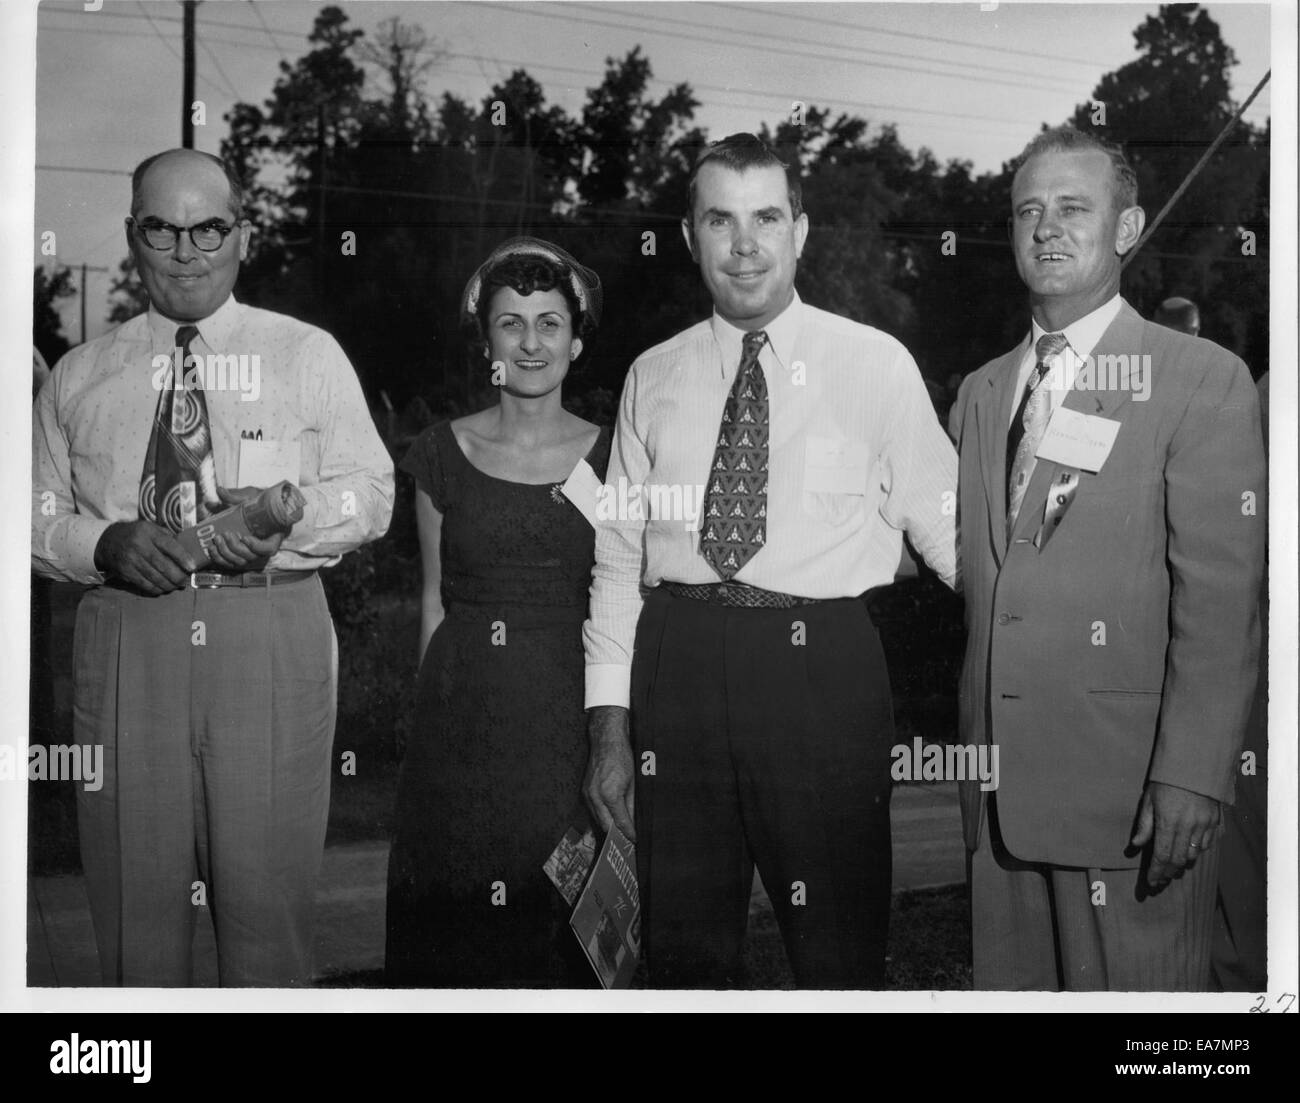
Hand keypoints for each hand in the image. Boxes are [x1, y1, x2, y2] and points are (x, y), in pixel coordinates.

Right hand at [93, 521, 195, 594]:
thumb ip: (168, 537)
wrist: (107, 541)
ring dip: (169, 585)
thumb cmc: (137, 534)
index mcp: (148, 532)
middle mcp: (139, 545)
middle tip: (185, 581)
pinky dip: (156, 589)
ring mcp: (131, 560)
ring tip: (177, 586)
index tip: (192, 567)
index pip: (168, 545)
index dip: (182, 557)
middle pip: (162, 565)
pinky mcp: (125, 572)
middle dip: (177, 576)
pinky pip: (144, 584)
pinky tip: (163, 589)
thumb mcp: (151, 528)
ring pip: (154, 577)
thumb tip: (188, 551)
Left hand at [205, 486, 283, 571]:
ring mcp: (249, 554)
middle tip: (225, 534)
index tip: (245, 537)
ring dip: (225, 553)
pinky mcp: (237, 555)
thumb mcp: (250, 498)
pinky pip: (230, 563)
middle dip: (235, 548)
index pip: (269, 549)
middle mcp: (261, 549)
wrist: (254, 511)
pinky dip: (220, 558)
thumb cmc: (258, 505)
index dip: (257, 547)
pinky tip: (212, 549)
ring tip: (216, 540)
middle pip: (250, 556)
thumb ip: (236, 496)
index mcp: (271, 536)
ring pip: (239, 562)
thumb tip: (220, 490)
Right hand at [584, 705, 635, 841]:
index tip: (634, 839)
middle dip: (616, 835)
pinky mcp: (584, 791)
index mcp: (610, 795)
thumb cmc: (622, 758)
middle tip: (627, 842)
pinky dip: (602, 816)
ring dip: (608, 827)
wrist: (606, 741)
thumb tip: (633, 822)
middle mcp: (595, 797)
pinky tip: (610, 819)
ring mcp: (587, 794)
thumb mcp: (633, 783)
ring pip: (597, 819)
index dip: (628, 833)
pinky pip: (593, 810)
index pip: (620, 822)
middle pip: (605, 826)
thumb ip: (632, 805)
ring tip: (620, 833)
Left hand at [1130, 780, 1221, 891]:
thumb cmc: (1166, 780)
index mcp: (1168, 822)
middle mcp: (1188, 827)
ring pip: (1194, 855)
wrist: (1196, 765)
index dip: (1156, 872)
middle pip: (1179, 860)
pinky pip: (1206, 845)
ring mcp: (1204, 826)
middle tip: (1160, 881)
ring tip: (1172, 869)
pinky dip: (1196, 852)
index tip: (1151, 882)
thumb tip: (1136, 844)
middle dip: (1168, 874)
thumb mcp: (1149, 800)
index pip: (1162, 856)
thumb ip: (1144, 825)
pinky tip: (1188, 853)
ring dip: (1182, 864)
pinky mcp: (1215, 822)